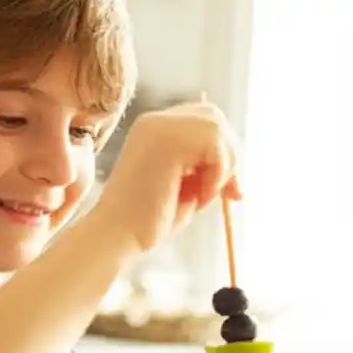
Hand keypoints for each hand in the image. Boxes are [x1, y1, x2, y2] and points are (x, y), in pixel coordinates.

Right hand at [92, 101, 241, 251]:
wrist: (116, 235)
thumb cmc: (146, 221)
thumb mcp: (184, 188)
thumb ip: (205, 170)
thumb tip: (237, 170)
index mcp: (155, 129)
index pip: (204, 121)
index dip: (224, 152)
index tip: (229, 191)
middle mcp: (155, 120)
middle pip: (215, 118)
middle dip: (230, 156)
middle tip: (231, 194)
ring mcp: (160, 126)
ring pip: (218, 129)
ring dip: (223, 168)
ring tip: (201, 197)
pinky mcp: (168, 141)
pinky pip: (215, 146)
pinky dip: (217, 175)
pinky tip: (196, 196)